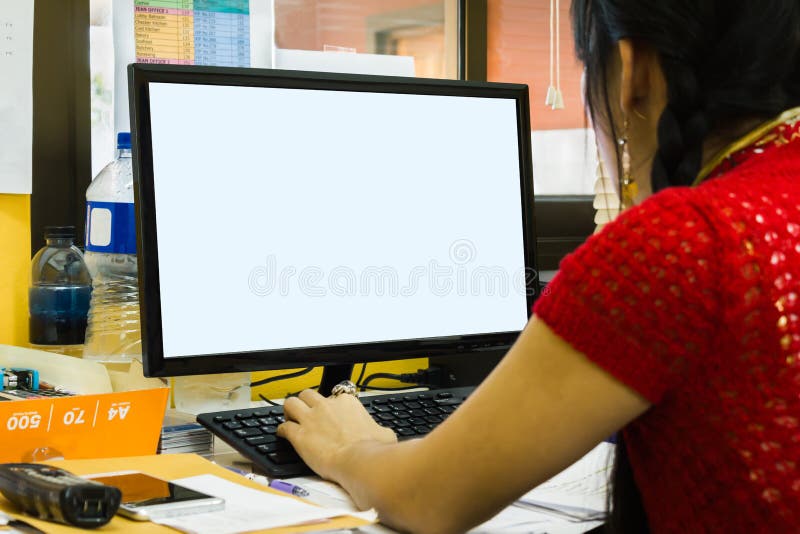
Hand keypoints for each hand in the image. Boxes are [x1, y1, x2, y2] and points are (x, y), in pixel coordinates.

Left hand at [277, 389, 397, 480]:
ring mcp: (311, 419)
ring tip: (290, 416)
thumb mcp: (384, 433)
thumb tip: (383, 432)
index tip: (330, 412)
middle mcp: (327, 406)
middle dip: (306, 402)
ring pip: (291, 402)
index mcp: (347, 402)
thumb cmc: (372, 449)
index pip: (334, 395)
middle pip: (308, 394)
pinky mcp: (299, 435)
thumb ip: (379, 428)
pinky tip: (283, 434)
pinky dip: (282, 430)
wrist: (359, 461)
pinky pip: (284, 427)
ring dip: (290, 409)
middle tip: (306, 410)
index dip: (330, 405)